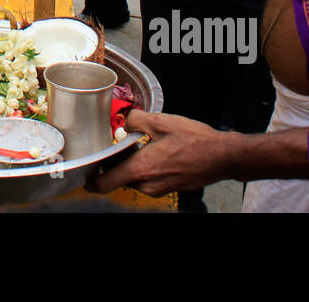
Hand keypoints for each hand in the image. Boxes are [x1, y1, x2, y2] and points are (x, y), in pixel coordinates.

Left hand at [88, 110, 234, 195]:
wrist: (222, 156)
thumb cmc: (196, 141)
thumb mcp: (162, 122)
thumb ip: (137, 119)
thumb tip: (126, 121)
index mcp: (142, 169)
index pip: (107, 183)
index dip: (93, 182)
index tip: (86, 179)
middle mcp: (148, 184)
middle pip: (121, 178)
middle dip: (117, 164)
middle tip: (120, 146)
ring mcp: (160, 188)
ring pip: (135, 178)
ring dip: (133, 165)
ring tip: (141, 145)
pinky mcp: (169, 187)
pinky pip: (149, 180)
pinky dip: (146, 168)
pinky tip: (155, 151)